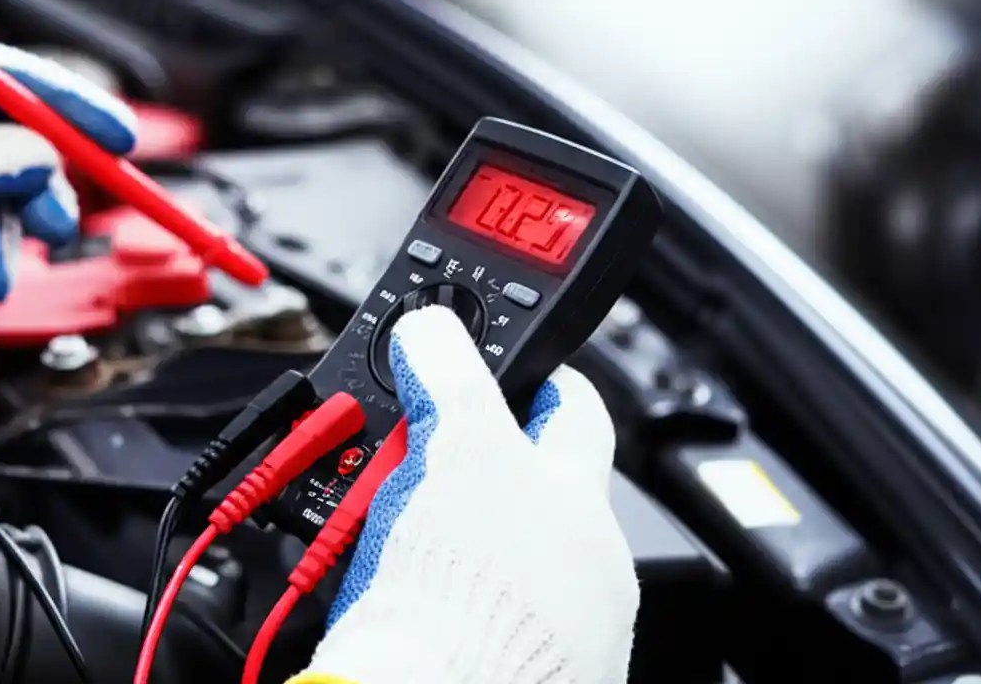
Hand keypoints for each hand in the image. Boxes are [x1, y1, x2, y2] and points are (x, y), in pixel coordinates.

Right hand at [304, 306, 638, 682]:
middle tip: (406, 460)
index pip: (570, 404)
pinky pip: (486, 610)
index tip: (487, 369)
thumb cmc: (461, 595)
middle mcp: (588, 562)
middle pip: (527, 480)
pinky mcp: (530, 670)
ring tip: (392, 533)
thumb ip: (447, 371)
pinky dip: (449, 593)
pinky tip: (410, 595)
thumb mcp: (453, 443)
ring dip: (454, 531)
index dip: (526, 374)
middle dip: (465, 461)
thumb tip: (430, 330)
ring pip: (503, 549)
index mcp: (579, 497)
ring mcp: (564, 624)